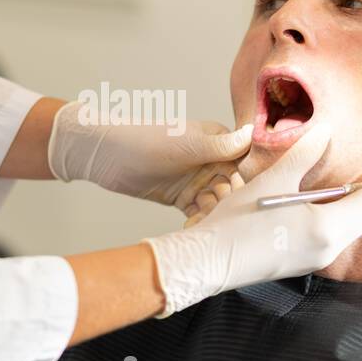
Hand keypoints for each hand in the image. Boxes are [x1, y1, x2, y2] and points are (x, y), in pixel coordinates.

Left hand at [47, 100, 252, 210]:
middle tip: (224, 211)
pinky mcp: (182, 197)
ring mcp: (196, 180)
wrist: (107, 155)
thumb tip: (254, 134)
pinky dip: (200, 220)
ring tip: (205, 221)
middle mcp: (211, 160)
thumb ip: (223, 145)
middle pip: (235, 185)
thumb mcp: (189, 143)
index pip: (246, 161)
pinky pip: (199, 211)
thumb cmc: (147, 140)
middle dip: (233, 200)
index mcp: (218, 141)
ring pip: (218, 201)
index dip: (250, 179)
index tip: (248, 194)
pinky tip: (193, 226)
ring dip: (216, 212)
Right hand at [142, 126, 361, 316]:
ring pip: (353, 225)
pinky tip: (334, 196)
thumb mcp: (272, 181)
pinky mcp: (303, 260)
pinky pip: (336, 233)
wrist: (207, 263)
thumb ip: (304, 155)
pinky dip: (343, 212)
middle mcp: (328, 248)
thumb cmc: (236, 223)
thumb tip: (325, 130)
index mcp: (327, 229)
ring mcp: (316, 257)